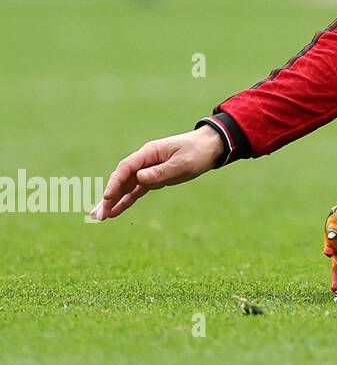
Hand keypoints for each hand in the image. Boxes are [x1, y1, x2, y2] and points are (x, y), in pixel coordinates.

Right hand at [90, 126, 223, 220]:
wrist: (210, 147)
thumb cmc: (196, 152)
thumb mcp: (181, 164)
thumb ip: (159, 172)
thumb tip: (138, 178)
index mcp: (149, 153)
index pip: (126, 168)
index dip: (115, 183)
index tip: (107, 197)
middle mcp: (145, 161)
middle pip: (122, 179)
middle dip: (109, 197)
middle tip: (98, 215)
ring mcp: (148, 170)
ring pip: (126, 187)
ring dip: (113, 201)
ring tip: (100, 217)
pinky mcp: (154, 178)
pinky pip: (136, 191)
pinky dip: (126, 201)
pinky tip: (115, 211)